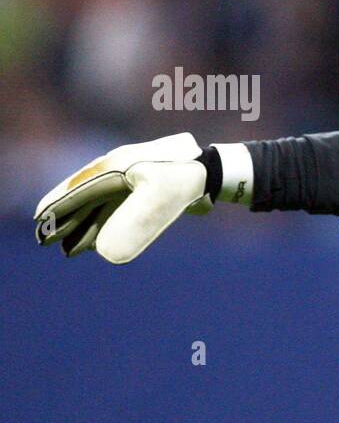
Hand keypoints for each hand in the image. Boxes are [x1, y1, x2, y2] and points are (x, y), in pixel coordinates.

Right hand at [34, 132, 210, 263]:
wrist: (213, 172)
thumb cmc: (186, 180)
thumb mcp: (160, 200)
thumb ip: (135, 224)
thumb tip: (108, 255)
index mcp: (116, 167)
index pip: (81, 191)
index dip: (61, 208)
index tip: (42, 224)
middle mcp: (118, 172)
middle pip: (86, 199)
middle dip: (66, 221)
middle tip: (44, 240)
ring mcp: (131, 181)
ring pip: (100, 208)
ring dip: (84, 228)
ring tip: (68, 251)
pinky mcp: (144, 191)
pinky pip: (116, 211)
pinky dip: (103, 226)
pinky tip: (95, 244)